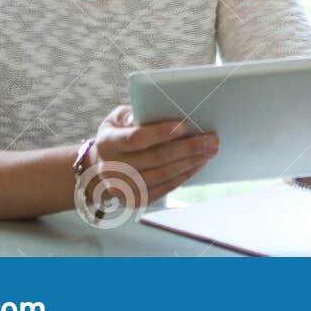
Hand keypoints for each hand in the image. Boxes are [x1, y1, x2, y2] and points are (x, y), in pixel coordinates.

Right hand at [84, 104, 217, 213]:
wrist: (99, 169)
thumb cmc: (116, 136)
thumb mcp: (117, 119)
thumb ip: (134, 113)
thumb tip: (157, 110)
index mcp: (107, 143)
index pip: (136, 138)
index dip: (160, 133)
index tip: (184, 125)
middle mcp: (112, 168)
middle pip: (156, 158)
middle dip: (188, 147)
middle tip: (211, 139)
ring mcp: (123, 188)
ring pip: (163, 175)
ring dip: (191, 162)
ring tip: (210, 151)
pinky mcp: (135, 200)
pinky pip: (164, 188)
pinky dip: (184, 176)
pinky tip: (198, 164)